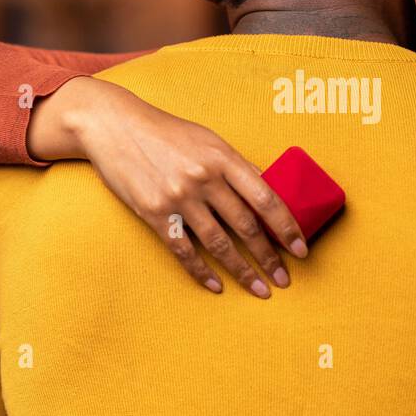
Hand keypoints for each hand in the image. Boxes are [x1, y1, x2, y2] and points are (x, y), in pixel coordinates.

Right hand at [28, 77, 307, 297]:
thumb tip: (268, 189)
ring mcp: (179, 197)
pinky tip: (216, 286)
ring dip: (242, 271)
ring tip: (259, 289)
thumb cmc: (166, 133)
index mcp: (223, 157)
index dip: (287, 227)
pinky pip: (184, 250)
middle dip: (269, 257)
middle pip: (246, 226)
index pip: (266, 198)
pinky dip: (202, 272)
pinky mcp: (155, 213)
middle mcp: (204, 178)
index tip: (301, 249)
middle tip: (284, 279)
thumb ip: (236, 166)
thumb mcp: (208, 140)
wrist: (114, 126)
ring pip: (219, 244)